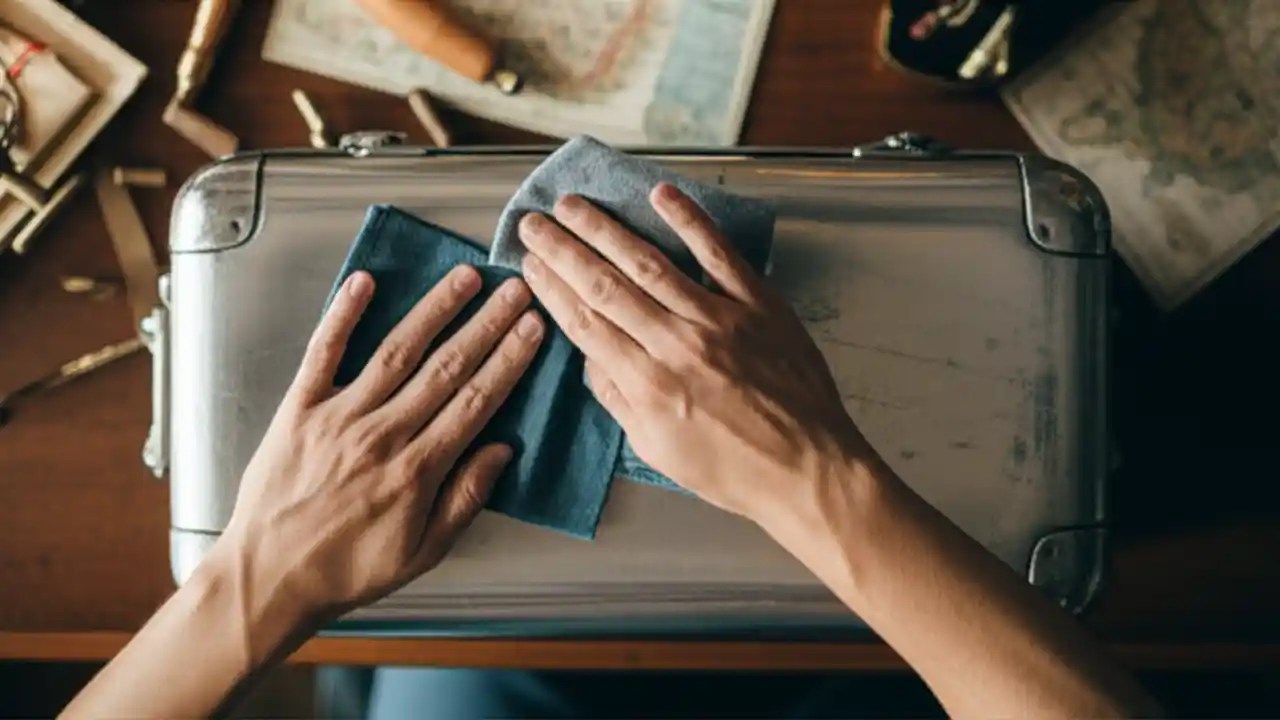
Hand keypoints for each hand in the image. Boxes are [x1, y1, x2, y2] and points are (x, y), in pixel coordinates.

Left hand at [214, 267, 544, 624]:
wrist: (267, 578)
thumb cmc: (350, 569)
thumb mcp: (423, 553)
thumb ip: (465, 498)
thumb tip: (502, 449)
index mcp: (416, 471)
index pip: (475, 402)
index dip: (508, 361)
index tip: (532, 328)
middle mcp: (381, 435)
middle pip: (445, 369)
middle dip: (486, 325)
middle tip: (515, 290)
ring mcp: (337, 417)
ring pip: (396, 352)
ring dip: (433, 310)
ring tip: (465, 277)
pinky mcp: (297, 409)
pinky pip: (322, 353)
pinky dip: (342, 315)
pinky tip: (365, 282)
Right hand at [517, 183, 874, 524]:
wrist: (807, 468)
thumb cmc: (733, 470)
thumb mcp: (658, 450)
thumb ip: (620, 401)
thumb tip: (592, 360)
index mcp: (648, 383)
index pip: (586, 323)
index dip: (553, 288)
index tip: (531, 264)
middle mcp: (676, 343)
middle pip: (605, 285)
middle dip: (564, 249)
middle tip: (535, 222)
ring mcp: (718, 318)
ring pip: (649, 262)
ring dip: (606, 229)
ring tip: (574, 204)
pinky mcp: (758, 303)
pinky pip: (718, 253)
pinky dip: (689, 221)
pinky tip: (660, 194)